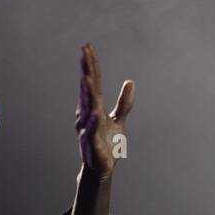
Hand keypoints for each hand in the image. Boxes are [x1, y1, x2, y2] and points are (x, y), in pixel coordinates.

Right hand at [75, 42, 134, 179]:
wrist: (102, 168)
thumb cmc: (108, 144)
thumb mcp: (119, 120)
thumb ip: (124, 103)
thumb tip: (130, 81)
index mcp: (94, 107)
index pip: (94, 82)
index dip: (91, 64)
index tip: (88, 46)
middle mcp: (88, 114)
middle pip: (88, 88)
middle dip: (86, 70)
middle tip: (84, 50)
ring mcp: (88, 128)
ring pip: (88, 107)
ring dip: (87, 92)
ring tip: (87, 76)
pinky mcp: (92, 143)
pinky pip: (92, 131)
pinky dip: (93, 122)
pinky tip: (95, 112)